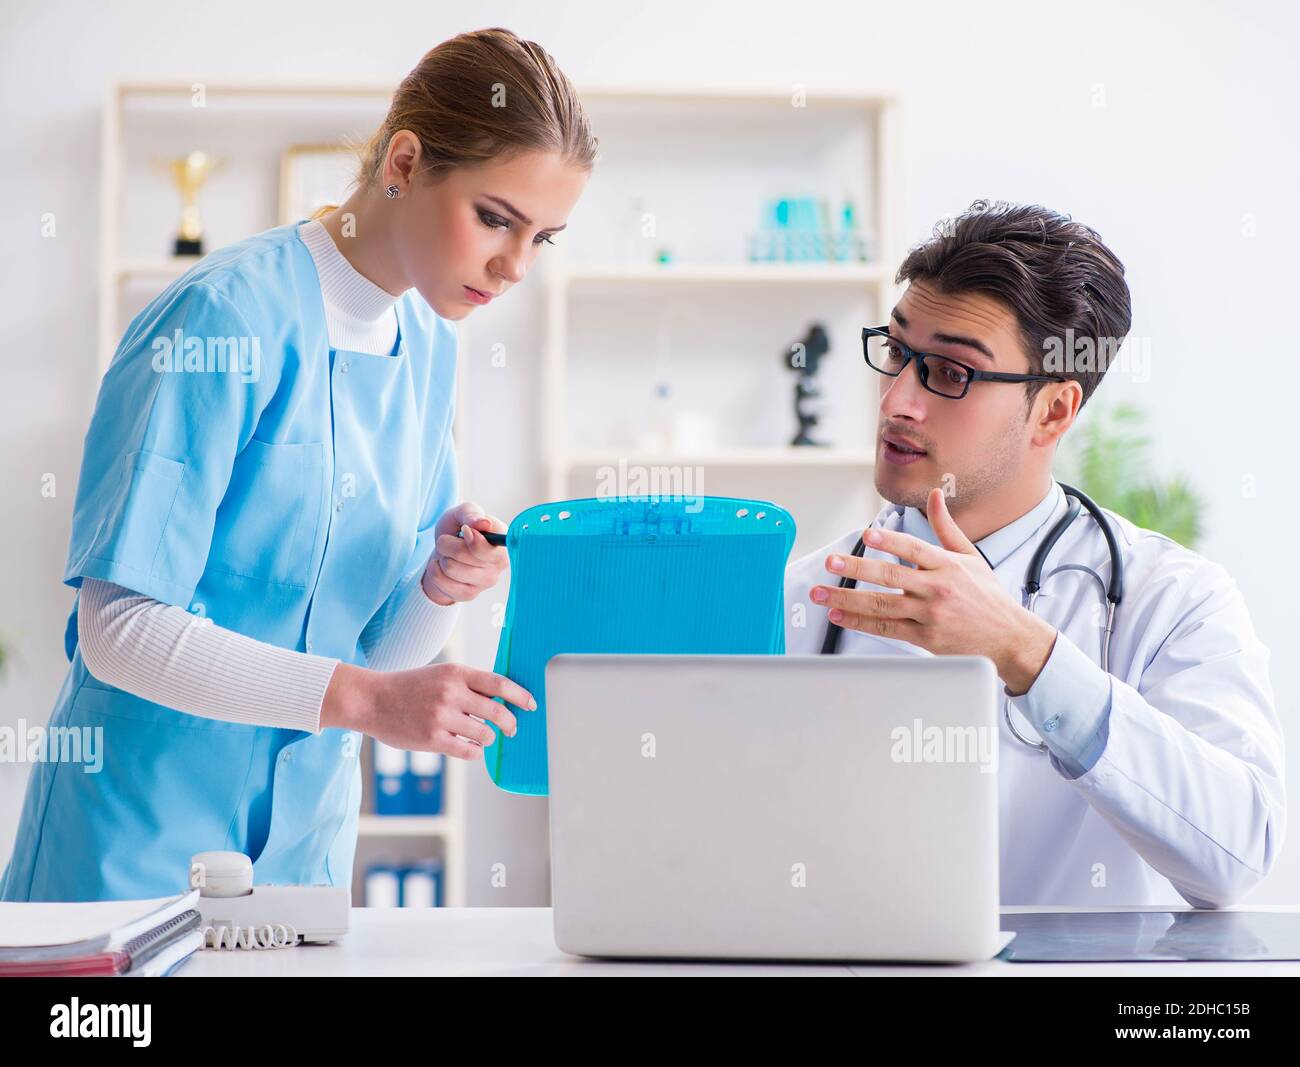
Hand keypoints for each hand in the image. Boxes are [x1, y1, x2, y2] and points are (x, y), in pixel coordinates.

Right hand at [323, 661, 536, 760]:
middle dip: (510, 723)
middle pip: (497, 711)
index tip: (531, 704)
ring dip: (488, 738)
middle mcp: (450, 693)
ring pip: (484, 733)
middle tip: (512, 728)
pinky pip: (468, 750)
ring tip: (482, 737)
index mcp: (456, 673)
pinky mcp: (432, 738)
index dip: (520, 695)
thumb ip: (468, 684)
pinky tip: (471, 748)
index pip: (499, 683)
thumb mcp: (440, 675)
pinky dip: (475, 751)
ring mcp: (441, 716)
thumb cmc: (409, 687)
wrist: (371, 699)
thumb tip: (502, 699)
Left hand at [422, 501, 507, 605]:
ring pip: (450, 567)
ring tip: (448, 555)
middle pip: (462, 554)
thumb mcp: (461, 514)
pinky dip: (435, 571)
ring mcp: (487, 581)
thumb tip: (484, 523)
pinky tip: (442, 567)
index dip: (470, 537)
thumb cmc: (457, 530)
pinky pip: (442, 581)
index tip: (463, 530)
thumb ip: (471, 514)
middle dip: (448, 544)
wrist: (445, 552)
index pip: (486, 546)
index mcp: (502, 542)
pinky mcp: (470, 594)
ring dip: (442, 557)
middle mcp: (500, 563)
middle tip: (450, 541)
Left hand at [809, 486, 1057, 693]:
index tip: (867, 536)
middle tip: (831, 562)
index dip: (890, 542)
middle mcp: (938, 589)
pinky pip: (886, 628)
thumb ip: (946, 527)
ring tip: (821, 592)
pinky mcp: (924, 638)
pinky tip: (839, 615)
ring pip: (882, 605)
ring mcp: (930, 615)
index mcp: (948, 566)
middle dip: (856, 569)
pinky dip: (860, 622)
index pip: (914, 549)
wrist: (1009, 638)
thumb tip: (934, 494)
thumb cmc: (987, 596)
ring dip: (847, 598)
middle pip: (891, 577)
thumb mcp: (971, 557)